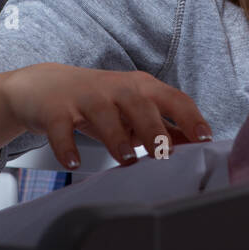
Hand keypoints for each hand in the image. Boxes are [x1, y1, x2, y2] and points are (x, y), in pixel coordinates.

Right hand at [1, 63, 212, 169]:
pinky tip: (73, 163)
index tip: (205, 138)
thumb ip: (163, 126)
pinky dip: (67, 146)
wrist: (43, 86)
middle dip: (154, 127)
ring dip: (116, 136)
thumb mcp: (132, 111)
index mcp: (141, 88)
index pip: (173, 98)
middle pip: (139, 103)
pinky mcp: (56, 110)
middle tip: (164, 153)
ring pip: (103, 112)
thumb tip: (197, 144)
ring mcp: (84, 97)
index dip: (190, 117)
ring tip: (125, 159)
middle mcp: (115, 88)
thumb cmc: (97, 103)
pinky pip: (61, 128)